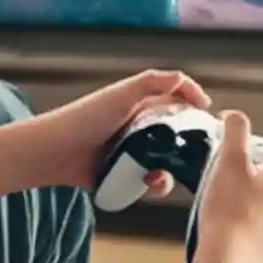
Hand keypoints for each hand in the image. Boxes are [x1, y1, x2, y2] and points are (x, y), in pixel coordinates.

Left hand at [34, 69, 212, 189]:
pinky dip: (154, 183)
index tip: (209, 118)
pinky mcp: (124, 173)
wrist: (53, 153)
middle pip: (175, 133)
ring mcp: (131, 150)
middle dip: (186, 145)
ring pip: (166, 160)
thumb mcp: (121, 95)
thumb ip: (152, 82)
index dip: (193, 106)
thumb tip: (185, 79)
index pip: (175, 99)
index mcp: (138, 102)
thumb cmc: (83, 119)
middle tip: (194, 154)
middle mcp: (138, 125)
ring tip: (160, 173)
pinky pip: (149, 180)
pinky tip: (148, 182)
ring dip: (169, 168)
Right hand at [194, 111, 262, 262]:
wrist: (228, 258)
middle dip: (260, 164)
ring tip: (224, 190)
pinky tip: (225, 213)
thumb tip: (235, 116)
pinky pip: (261, 216)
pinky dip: (246, 210)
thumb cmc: (230, 212)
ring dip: (252, 188)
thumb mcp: (228, 160)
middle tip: (234, 165)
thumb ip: (235, 131)